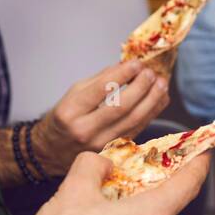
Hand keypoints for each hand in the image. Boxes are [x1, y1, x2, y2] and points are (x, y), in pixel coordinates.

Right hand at [31, 60, 168, 176]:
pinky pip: (136, 130)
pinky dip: (151, 113)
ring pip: (133, 121)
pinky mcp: (112, 151)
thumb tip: (126, 65)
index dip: (122, 74)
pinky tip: (159, 100)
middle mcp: (84, 130)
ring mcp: (100, 144)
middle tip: (152, 73)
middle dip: (141, 87)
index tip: (136, 63)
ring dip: (151, 100)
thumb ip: (100, 80)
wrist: (52, 151)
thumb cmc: (64, 118)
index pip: (101, 90)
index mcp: (70, 111)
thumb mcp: (73, 94)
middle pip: (121, 107)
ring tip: (161, 84)